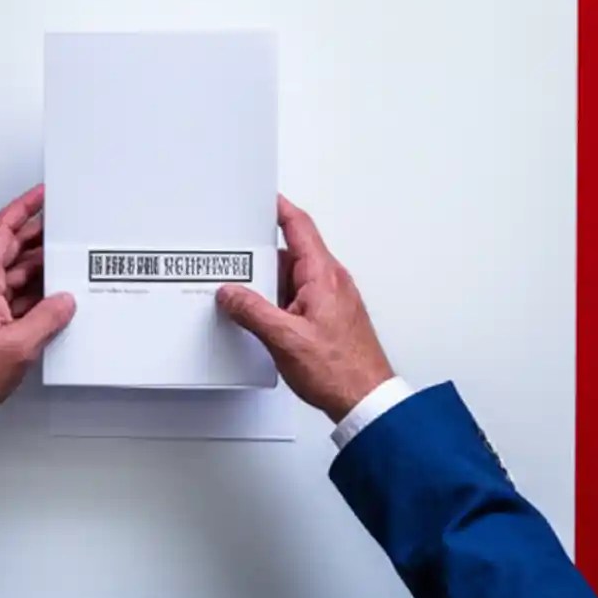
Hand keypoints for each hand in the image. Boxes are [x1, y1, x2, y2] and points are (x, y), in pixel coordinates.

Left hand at [0, 185, 75, 421]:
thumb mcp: (18, 347)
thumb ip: (47, 319)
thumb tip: (64, 301)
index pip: (0, 230)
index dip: (23, 208)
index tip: (41, 196)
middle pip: (6, 248)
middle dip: (36, 235)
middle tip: (63, 228)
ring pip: (9, 272)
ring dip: (35, 266)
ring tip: (64, 262)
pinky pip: (6, 294)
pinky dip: (28, 291)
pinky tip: (48, 298)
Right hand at [216, 196, 393, 421]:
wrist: (366, 399)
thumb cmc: (339, 370)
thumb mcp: (284, 338)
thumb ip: (252, 311)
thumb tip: (231, 294)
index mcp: (323, 276)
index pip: (299, 226)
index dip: (279, 208)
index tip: (263, 197)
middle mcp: (331, 282)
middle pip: (290, 253)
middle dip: (261, 257)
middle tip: (235, 260)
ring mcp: (332, 299)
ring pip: (292, 278)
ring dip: (269, 286)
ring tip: (245, 299)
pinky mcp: (329, 317)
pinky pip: (298, 297)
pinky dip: (279, 302)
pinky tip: (264, 319)